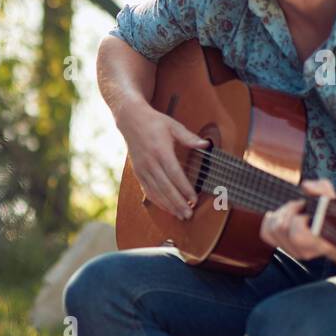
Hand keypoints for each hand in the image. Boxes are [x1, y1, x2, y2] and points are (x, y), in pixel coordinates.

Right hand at [117, 103, 208, 219]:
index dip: (184, 188)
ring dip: (168, 206)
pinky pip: (148, 191)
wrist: (130, 120)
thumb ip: (189, 137)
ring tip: (180, 215)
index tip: (194, 199)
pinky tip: (167, 208)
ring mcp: (142, 169)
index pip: (174, 174)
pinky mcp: (138, 173)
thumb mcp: (173, 125)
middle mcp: (150, 163)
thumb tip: (205, 144)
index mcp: (160, 151)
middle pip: (165, 188)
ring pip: (156, 192)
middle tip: (189, 214)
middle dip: (177, 203)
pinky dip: (158, 201)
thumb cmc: (154, 122)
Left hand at [260, 178, 335, 261]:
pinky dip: (271, 221)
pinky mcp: (284, 248)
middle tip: (300, 205)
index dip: (297, 218)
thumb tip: (306, 186)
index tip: (306, 209)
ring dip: (281, 214)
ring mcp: (293, 251)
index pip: (297, 235)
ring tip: (294, 209)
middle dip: (289, 210)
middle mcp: (306, 252)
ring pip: (273, 229)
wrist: (332, 227)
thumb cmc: (331, 212)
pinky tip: (281, 215)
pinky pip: (266, 233)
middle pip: (281, 228)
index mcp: (321, 243)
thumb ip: (322, 188)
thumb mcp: (330, 197)